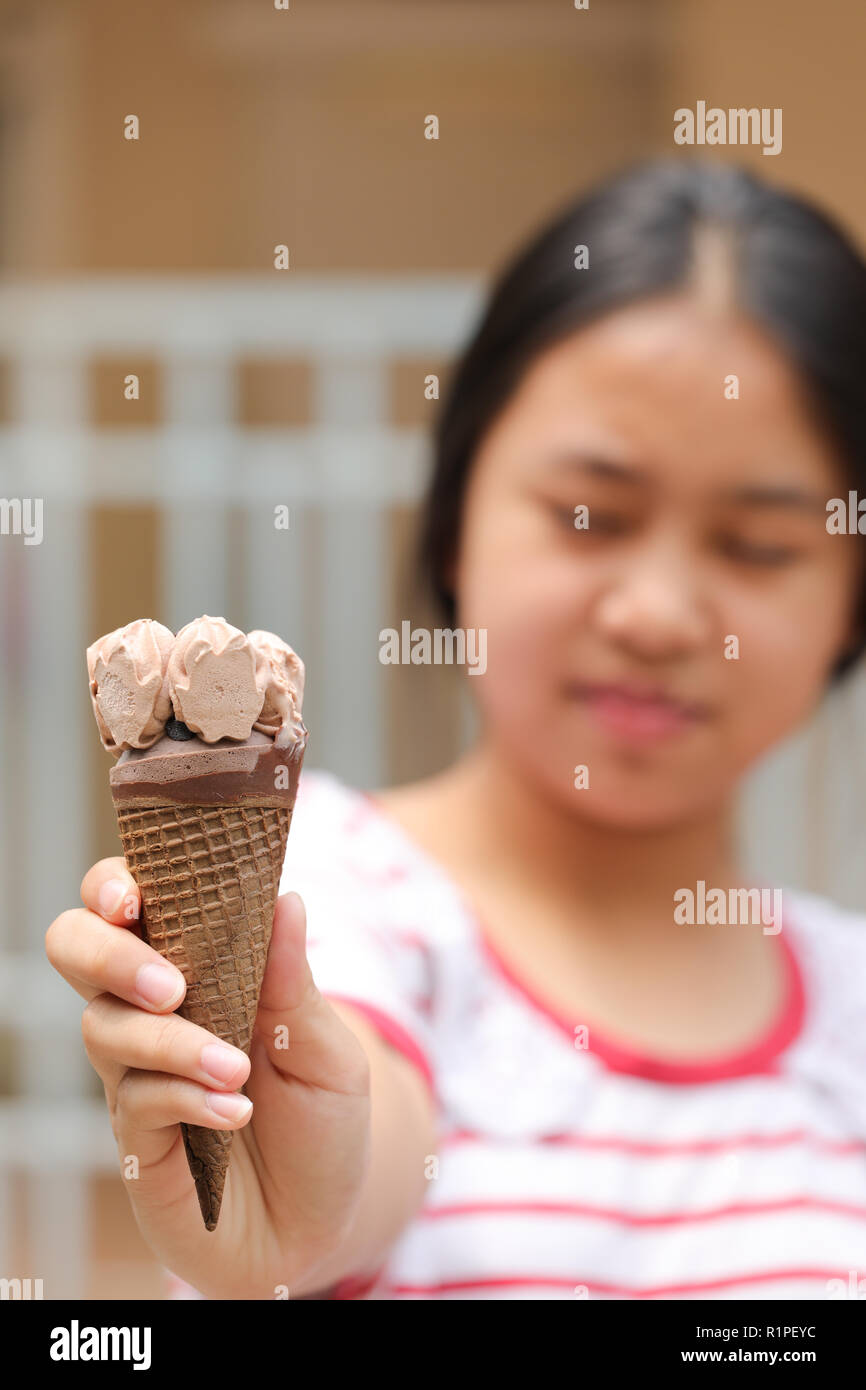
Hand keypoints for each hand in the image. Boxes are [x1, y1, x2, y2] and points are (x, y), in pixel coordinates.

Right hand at [45, 858, 370, 1298]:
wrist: (324, 1220)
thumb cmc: (322, 1119)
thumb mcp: (326, 1046)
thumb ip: (295, 981)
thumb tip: (286, 898)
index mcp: (196, 965)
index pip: (128, 901)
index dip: (115, 885)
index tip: (136, 897)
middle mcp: (151, 1010)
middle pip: (76, 948)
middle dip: (110, 953)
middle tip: (171, 985)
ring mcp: (137, 1072)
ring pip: (103, 1026)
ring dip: (172, 1041)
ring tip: (237, 1069)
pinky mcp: (137, 1137)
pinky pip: (134, 1099)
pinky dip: (185, 1098)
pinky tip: (235, 1112)